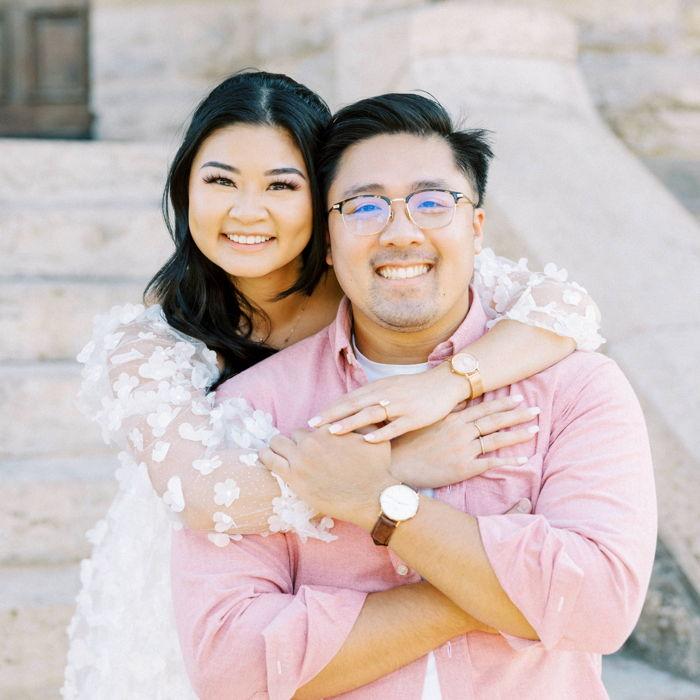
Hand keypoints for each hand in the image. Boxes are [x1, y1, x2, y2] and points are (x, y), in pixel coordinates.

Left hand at [258, 427, 394, 526]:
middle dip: (297, 442)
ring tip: (277, 452)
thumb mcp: (378, 439)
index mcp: (330, 430)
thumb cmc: (378, 470)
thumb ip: (365, 424)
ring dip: (278, 446)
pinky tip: (264, 455)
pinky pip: (269, 459)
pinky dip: (265, 455)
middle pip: (295, 434)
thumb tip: (361, 414)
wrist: (372, 498)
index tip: (313, 445)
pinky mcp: (293, 476)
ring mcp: (301, 458)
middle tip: (300, 454)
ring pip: (278, 442)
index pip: (312, 426)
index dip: (313, 436)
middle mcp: (314, 440)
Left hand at [307, 361, 473, 441]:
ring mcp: (399, 406)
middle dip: (332, 415)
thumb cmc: (415, 389)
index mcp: (378, 388)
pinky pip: (395, 426)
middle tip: (312, 426)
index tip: (312, 420)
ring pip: (370, 414)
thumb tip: (349, 409)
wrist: (444, 384)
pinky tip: (367, 441)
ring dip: (350, 423)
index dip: (330, 409)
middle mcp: (385, 395)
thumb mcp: (390, 388)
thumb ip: (371, 397)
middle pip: (353, 405)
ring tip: (332, 432)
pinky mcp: (414, 417)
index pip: (349, 399)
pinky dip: (381, 433)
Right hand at [391, 397, 539, 488]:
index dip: (503, 403)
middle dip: (517, 415)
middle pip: (495, 421)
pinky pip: (491, 463)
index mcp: (453, 419)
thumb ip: (444, 413)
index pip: (483, 408)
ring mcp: (464, 449)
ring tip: (535, 430)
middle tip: (536, 410)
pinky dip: (509, 461)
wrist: (397, 464)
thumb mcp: (425, 421)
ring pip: (496, 439)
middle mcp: (461, 431)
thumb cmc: (408, 442)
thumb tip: (458, 401)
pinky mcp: (464, 468)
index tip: (519, 398)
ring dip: (517, 434)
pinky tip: (524, 459)